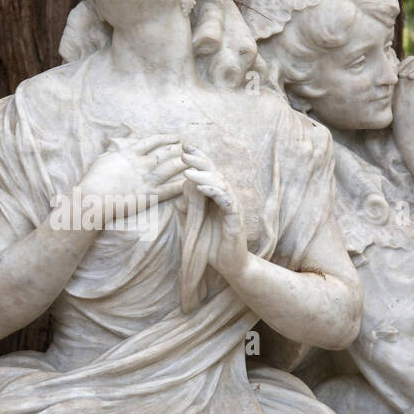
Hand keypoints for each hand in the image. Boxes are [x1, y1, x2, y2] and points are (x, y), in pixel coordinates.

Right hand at [77, 133, 186, 223]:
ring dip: (184, 163)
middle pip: (165, 153)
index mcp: (130, 154)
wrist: (94, 197)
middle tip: (190, 147)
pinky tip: (191, 182)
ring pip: (171, 168)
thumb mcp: (102, 159)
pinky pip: (170, 190)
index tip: (175, 137)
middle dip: (179, 149)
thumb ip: (113, 153)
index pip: (152, 142)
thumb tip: (116, 148)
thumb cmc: (93, 180)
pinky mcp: (150, 196)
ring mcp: (147, 180)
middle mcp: (142, 164)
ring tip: (195, 161)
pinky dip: (181, 185)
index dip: (165, 138)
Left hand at [181, 144, 248, 278]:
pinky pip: (227, 202)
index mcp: (216, 196)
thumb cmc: (212, 245)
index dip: (198, 158)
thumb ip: (187, 208)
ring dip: (204, 176)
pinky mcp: (235, 219)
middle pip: (215, 173)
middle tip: (184, 153)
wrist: (230, 266)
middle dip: (199, 161)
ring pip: (220, 184)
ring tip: (187, 172)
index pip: (208, 172)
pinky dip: (215, 193)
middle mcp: (226, 198)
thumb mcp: (194, 224)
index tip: (183, 147)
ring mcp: (232, 207)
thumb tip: (177, 194)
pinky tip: (202, 188)